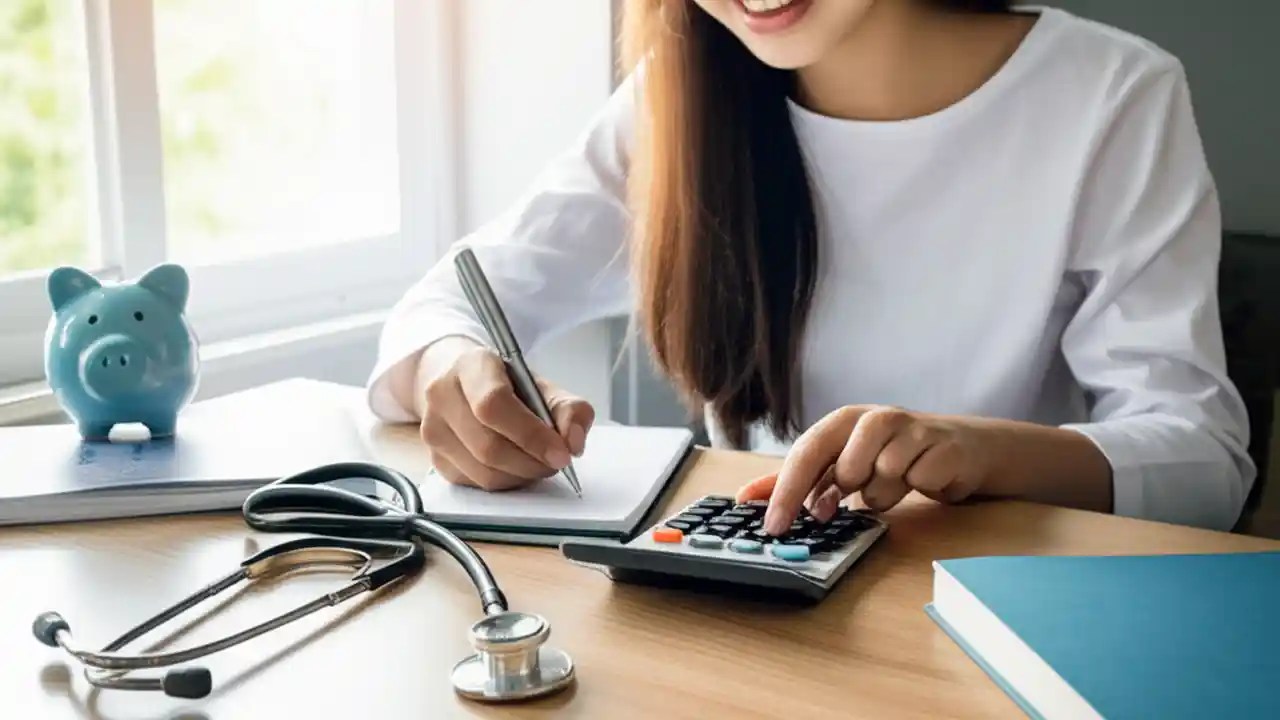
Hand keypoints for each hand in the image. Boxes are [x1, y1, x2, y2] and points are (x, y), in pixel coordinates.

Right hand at [414, 337, 593, 490]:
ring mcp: (432, 431)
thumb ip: (567, 408)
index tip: (561, 452)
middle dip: (533, 462)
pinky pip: (477, 485)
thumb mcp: (538, 382)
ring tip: (539, 462)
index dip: (531, 435)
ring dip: (522, 475)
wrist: (455, 380)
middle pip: (489, 446)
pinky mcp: (436, 460)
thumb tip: (574, 443)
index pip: (494, 405)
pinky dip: (506, 482)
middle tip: (557, 460)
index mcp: (470, 366)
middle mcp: (441, 397)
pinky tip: (516, 466)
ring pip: (484, 473)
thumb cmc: (500, 382)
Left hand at [740, 406, 996, 535]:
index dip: (787, 491)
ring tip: (896, 484)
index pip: (806, 453)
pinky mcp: (944, 446)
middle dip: (847, 492)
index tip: (774, 526)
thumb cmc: (892, 455)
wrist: (959, 448)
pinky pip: (921, 481)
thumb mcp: (842, 462)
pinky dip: (919, 488)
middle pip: (847, 468)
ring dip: (887, 494)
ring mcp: (913, 429)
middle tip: (853, 497)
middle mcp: (876, 418)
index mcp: (845, 420)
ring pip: (885, 478)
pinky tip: (924, 479)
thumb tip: (748, 497)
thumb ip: (797, 479)